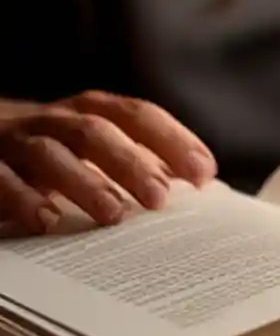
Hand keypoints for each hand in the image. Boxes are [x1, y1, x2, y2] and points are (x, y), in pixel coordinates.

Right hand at [0, 91, 217, 233]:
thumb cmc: (43, 155)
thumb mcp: (86, 152)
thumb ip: (132, 162)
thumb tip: (196, 187)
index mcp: (86, 114)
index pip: (136, 116)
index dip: (172, 139)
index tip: (204, 173)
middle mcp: (51, 121)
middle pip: (95, 131)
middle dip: (130, 163)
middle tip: (159, 198)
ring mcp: (12, 140)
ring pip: (49, 153)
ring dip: (84, 182)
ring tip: (113, 214)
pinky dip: (22, 197)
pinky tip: (46, 221)